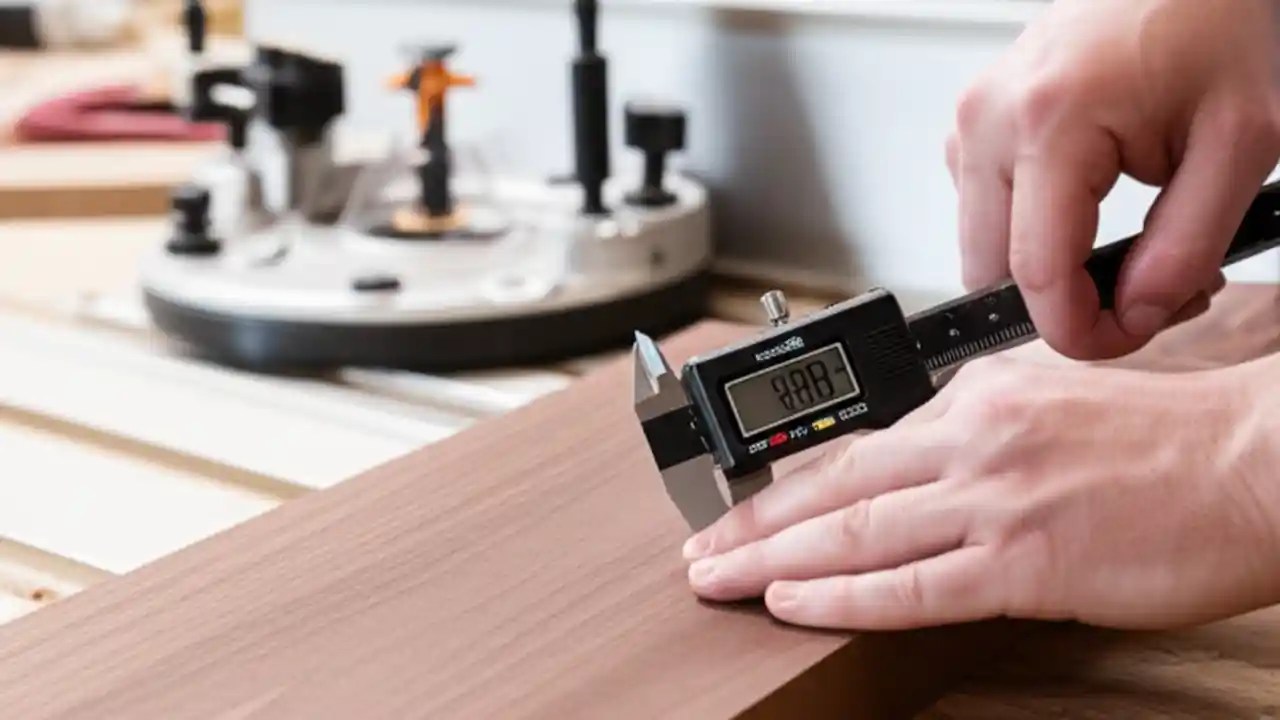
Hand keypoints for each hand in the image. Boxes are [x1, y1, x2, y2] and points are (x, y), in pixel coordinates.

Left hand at [682, 355, 1279, 630]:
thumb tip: (922, 475)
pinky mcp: (1024, 560)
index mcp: (979, 396)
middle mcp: (972, 439)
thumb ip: (981, 436)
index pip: (860, 444)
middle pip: (833, 485)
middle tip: (701, 546)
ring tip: (719, 578)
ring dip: (772, 558)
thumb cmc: (1172, 442)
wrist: (1257, 463)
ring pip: (853, 533)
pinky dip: (840, 595)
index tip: (747, 503)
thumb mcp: (1055, 406)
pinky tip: (793, 601)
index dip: (791, 482)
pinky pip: (910, 586)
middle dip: (752, 520)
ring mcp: (993, 500)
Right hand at [948, 0, 1279, 359]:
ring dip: (1045, 268)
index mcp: (1049, 122)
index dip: (1081, 332)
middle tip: (1145, 292)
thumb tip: (1137, 313)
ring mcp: (974, 117)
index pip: (1036, 275)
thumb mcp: (1241, 142)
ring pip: (982, 246)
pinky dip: (1031, 230)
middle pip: (992, 272)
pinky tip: (1089, 212)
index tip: (1127, 337)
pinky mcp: (977, 119)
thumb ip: (1186, 245)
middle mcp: (991, 120)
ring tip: (1125, 247)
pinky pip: (983, 208)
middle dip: (1064, 304)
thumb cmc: (1219, 21)